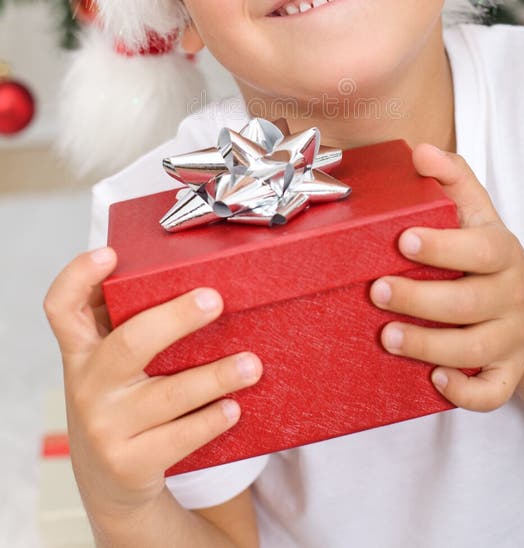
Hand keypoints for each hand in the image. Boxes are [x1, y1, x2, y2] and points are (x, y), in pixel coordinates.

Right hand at [44, 247, 262, 520]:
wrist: (110, 481)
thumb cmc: (123, 402)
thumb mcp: (112, 363)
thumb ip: (130, 322)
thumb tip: (193, 271)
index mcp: (81, 350)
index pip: (61, 307)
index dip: (77, 276)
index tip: (109, 253)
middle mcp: (87, 385)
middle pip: (129, 342)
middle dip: (176, 318)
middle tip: (215, 300)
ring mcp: (105, 427)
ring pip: (168, 395)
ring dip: (216, 376)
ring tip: (251, 364)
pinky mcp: (128, 464)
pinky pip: (178, 438)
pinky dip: (210, 421)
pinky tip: (233, 408)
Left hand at [370, 144, 523, 411]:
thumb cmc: (485, 253)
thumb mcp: (475, 211)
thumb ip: (451, 178)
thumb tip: (421, 151)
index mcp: (502, 251)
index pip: (478, 250)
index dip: (442, 247)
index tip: (402, 240)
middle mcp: (511, 295)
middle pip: (469, 303)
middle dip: (420, 300)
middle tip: (377, 291)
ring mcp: (512, 337)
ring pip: (476, 350)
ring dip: (429, 345)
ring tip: (387, 337)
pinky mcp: (509, 372)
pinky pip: (495, 393)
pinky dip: (467, 393)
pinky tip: (435, 381)